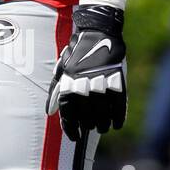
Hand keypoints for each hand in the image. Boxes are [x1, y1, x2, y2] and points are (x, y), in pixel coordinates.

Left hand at [46, 4, 127, 141]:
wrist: (98, 33)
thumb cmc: (77, 53)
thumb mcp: (62, 70)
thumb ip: (55, 92)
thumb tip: (50, 112)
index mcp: (69, 85)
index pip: (68, 116)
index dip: (71, 130)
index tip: (74, 136)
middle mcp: (84, 88)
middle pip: (87, 119)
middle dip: (88, 127)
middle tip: (90, 128)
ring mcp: (102, 86)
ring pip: (103, 116)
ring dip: (102, 126)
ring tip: (102, 128)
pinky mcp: (118, 82)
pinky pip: (119, 108)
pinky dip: (118, 119)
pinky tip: (116, 124)